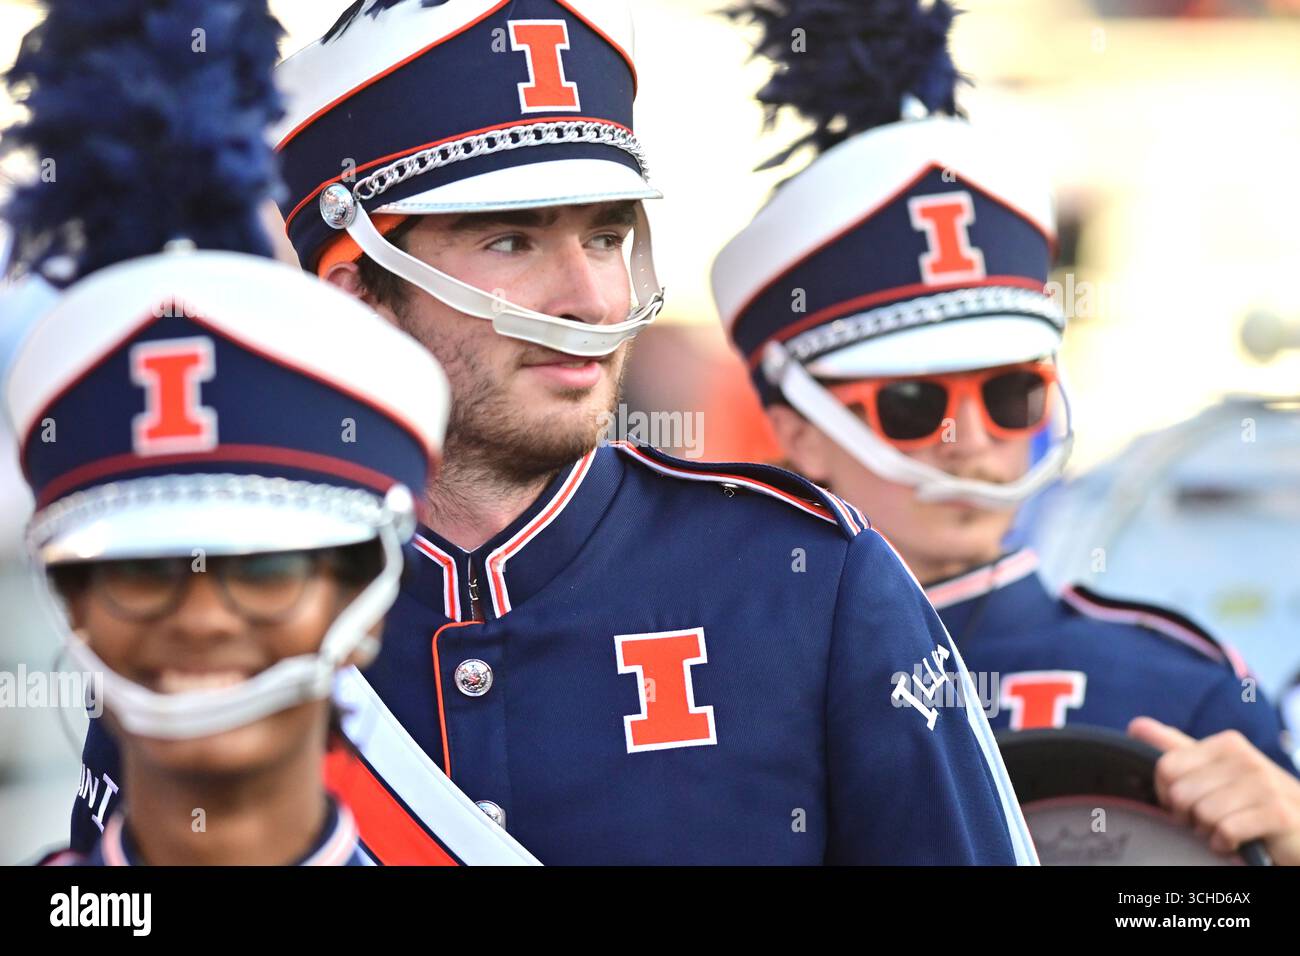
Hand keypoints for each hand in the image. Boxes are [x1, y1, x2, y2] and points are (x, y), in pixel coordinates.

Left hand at [1128, 717, 1299, 864]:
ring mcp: (1265, 784)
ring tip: (1225, 830)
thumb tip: (1135, 726)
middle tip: (1208, 821)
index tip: (1184, 804)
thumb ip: (1177, 749)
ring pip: (1203, 814)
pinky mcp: (1278, 813)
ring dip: (1209, 832)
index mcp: (1226, 743)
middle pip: (1181, 794)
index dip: (1166, 795)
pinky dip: (1225, 844)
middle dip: (1189, 816)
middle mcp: (1246, 758)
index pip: (1165, 767)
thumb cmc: (1254, 801)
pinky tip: (1236, 841)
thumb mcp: (1217, 771)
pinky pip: (1226, 830)